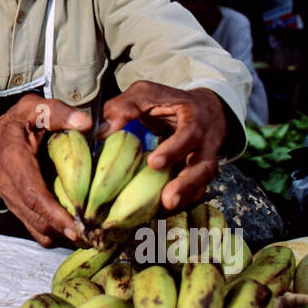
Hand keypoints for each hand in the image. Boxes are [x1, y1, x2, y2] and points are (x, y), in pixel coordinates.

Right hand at [0, 94, 88, 246]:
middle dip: (66, 230)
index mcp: (14, 161)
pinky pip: (39, 233)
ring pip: (39, 231)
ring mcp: (15, 204)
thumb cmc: (12, 126)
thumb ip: (56, 113)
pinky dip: (58, 236)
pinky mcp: (21, 212)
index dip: (53, 212)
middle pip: (38, 219)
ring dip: (64, 236)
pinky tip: (79, 229)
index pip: (32, 193)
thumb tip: (86, 123)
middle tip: (96, 232)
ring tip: (92, 233)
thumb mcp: (31, 109)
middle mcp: (12, 188)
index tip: (76, 223)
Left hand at [98, 81, 226, 211]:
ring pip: (202, 185)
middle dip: (186, 185)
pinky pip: (193, 195)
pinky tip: (157, 213)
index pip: (189, 135)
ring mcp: (204, 164)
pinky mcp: (199, 178)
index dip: (174, 150)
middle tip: (166, 199)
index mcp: (194, 120)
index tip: (153, 163)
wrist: (204, 111)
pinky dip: (179, 206)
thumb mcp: (147, 94)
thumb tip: (102, 131)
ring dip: (183, 200)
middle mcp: (205, 145)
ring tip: (163, 210)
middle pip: (204, 168)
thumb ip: (126, 106)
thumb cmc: (169, 102)